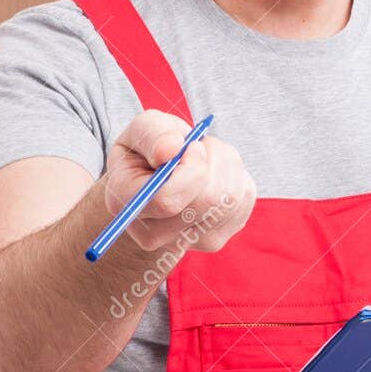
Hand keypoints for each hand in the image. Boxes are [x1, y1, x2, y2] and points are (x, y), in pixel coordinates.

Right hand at [104, 110, 255, 255]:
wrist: (158, 179)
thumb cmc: (148, 151)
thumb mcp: (141, 130)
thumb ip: (152, 133)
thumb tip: (171, 149)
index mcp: (127, 205)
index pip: (167, 201)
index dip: (189, 168)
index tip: (190, 147)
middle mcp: (154, 235)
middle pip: (206, 201)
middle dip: (210, 160)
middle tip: (198, 147)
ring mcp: (187, 241)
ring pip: (229, 198)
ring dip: (224, 163)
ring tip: (205, 156)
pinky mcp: (217, 237)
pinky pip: (243, 199)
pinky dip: (235, 175)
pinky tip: (214, 173)